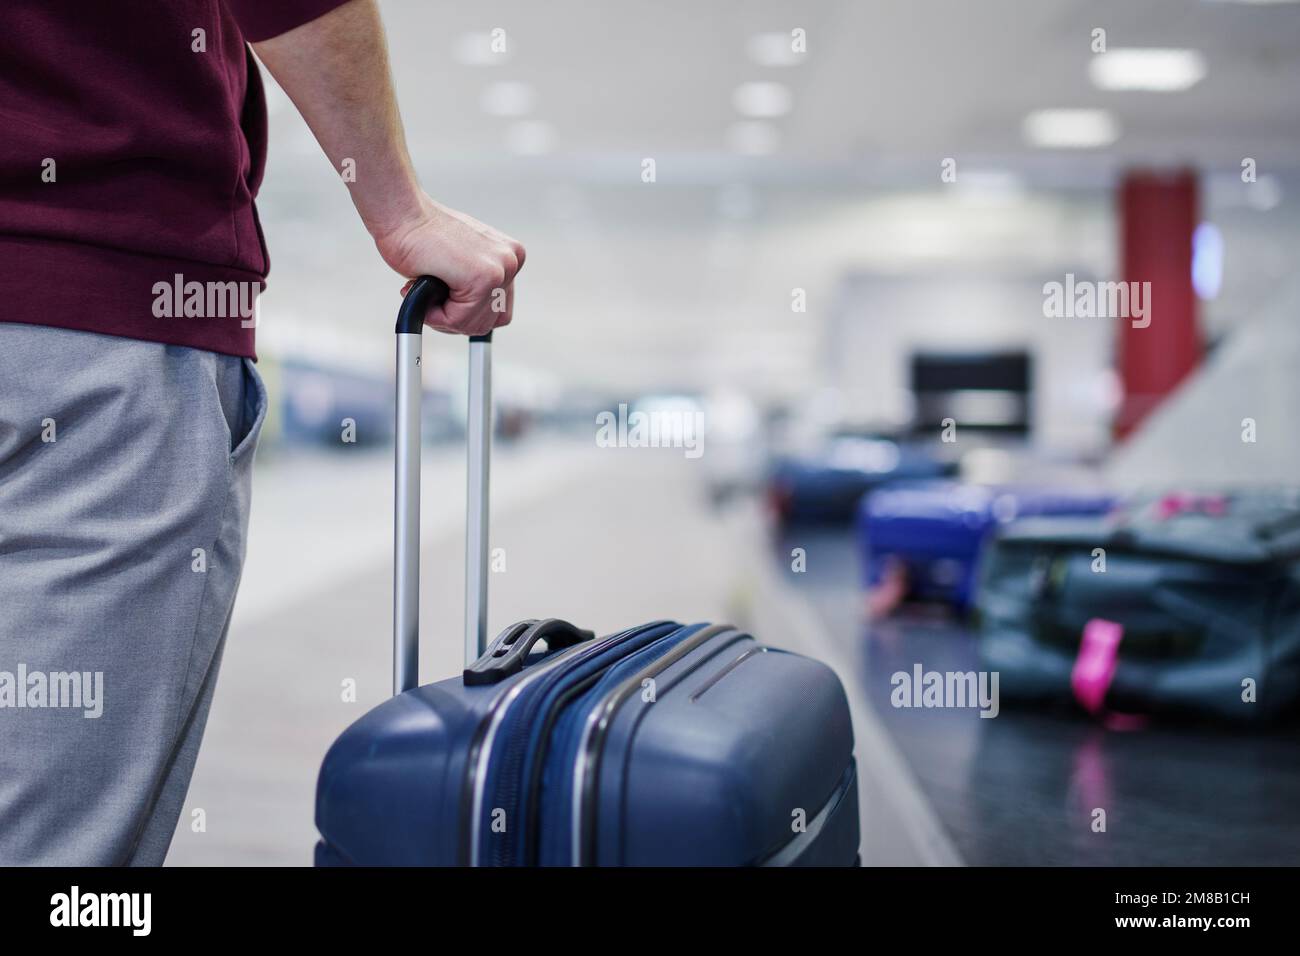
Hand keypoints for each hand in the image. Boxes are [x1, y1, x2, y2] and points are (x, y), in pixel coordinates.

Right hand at [372, 195, 523, 335]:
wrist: (402, 214)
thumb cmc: (421, 235)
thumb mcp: (460, 261)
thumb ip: (474, 285)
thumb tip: (474, 314)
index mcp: (509, 257)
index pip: (499, 310)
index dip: (467, 313)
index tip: (445, 300)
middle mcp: (510, 261)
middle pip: (490, 321)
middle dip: (456, 318)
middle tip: (432, 300)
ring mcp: (500, 269)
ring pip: (475, 324)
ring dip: (444, 317)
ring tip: (425, 290)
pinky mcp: (483, 277)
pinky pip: (460, 320)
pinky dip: (436, 314)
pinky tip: (422, 289)